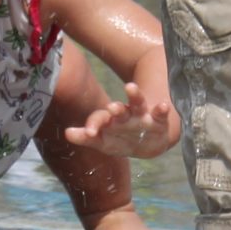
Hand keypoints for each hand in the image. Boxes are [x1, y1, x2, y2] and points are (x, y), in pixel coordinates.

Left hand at [63, 80, 179, 158]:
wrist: (148, 142)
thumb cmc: (121, 140)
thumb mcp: (104, 142)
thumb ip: (87, 138)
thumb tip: (66, 133)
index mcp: (110, 121)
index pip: (100, 119)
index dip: (94, 125)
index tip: (89, 133)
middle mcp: (125, 115)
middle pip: (119, 110)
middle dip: (115, 109)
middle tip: (111, 107)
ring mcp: (142, 115)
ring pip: (138, 104)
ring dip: (135, 96)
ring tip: (130, 87)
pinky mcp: (159, 119)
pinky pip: (160, 113)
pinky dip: (162, 109)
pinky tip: (163, 105)